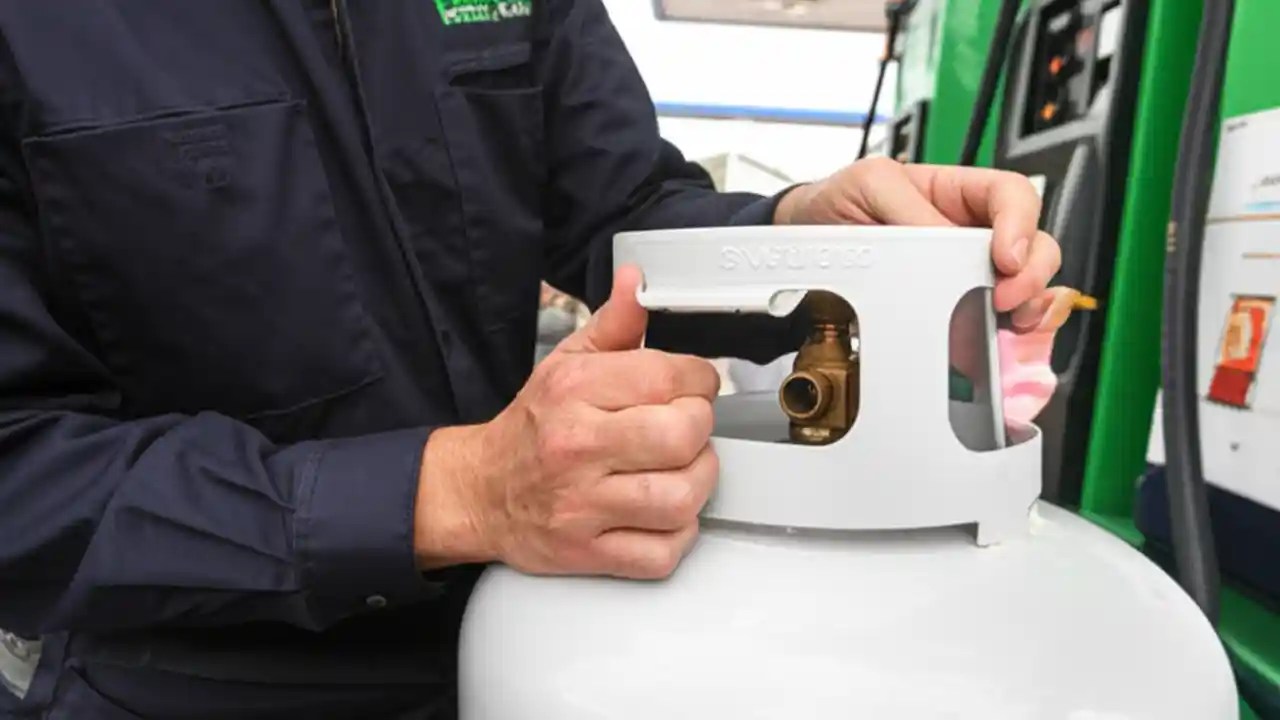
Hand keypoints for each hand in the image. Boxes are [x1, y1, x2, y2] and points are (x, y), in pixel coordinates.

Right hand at [415, 266, 720, 578]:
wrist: (479, 491)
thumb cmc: (532, 428)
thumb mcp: (566, 363)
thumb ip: (612, 325)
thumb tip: (637, 282)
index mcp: (574, 391)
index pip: (668, 377)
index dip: (700, 381)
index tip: (694, 387)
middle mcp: (576, 446)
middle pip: (682, 436)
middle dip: (699, 429)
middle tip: (686, 428)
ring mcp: (582, 505)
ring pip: (680, 498)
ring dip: (696, 483)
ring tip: (680, 470)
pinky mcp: (587, 553)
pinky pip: (662, 553)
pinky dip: (677, 535)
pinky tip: (663, 513)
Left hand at [775, 157, 1062, 328]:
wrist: (802, 240)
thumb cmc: (837, 202)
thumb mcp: (868, 185)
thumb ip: (910, 209)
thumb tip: (950, 244)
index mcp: (957, 194)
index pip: (1013, 197)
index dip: (1022, 224)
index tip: (1007, 257)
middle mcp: (971, 235)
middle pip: (1034, 249)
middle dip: (1033, 276)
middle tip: (1007, 299)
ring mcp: (964, 276)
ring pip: (1023, 291)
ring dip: (1027, 311)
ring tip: (1007, 327)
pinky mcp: (950, 313)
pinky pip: (992, 326)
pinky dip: (1003, 340)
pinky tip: (995, 349)